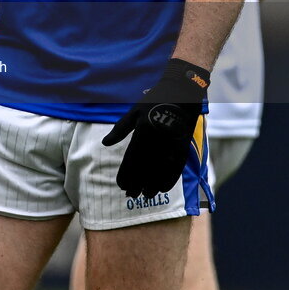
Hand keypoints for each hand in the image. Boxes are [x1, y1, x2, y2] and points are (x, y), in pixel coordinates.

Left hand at [102, 58, 208, 198]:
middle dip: (136, 183)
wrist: (182, 93)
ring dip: (151, 185)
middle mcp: (156, 141)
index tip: (120, 185)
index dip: (126, 174)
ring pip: (160, 171)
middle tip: (130, 195)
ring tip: (144, 196)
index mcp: (142, 131)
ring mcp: (171, 145)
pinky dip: (168, 181)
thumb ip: (120, 129)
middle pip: (144, 168)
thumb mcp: (134, 111)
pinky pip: (175, 169)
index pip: (131, 159)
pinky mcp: (184, 147)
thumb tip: (105, 143)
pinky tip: (161, 189)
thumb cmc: (154, 101)